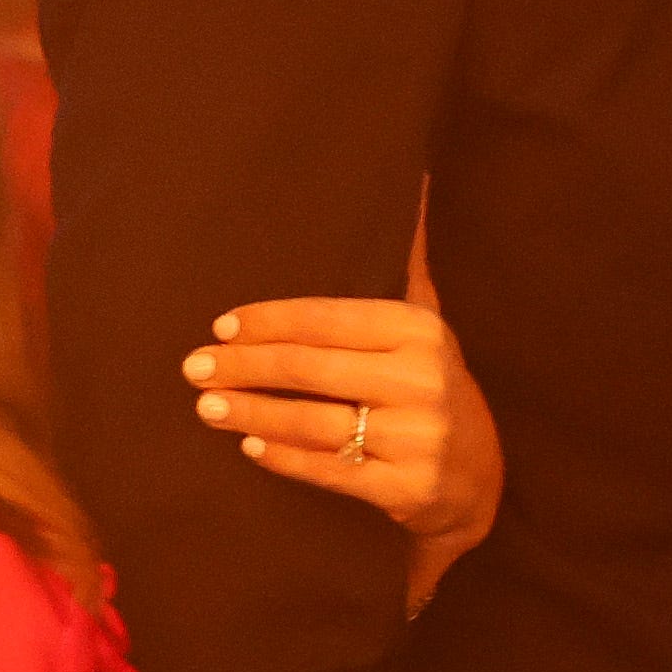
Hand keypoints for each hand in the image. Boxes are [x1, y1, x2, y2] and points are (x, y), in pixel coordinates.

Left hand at [185, 212, 501, 608]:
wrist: (477, 477)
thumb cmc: (432, 388)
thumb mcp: (428, 326)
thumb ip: (407, 267)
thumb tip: (417, 184)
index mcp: (420, 331)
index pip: (327, 318)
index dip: (268, 321)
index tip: (220, 326)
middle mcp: (422, 380)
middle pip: (311, 368)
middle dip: (245, 366)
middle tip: (194, 368)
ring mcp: (416, 437)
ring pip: (314, 421)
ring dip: (252, 413)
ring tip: (207, 408)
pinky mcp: (407, 487)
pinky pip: (330, 471)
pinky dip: (284, 458)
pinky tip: (249, 446)